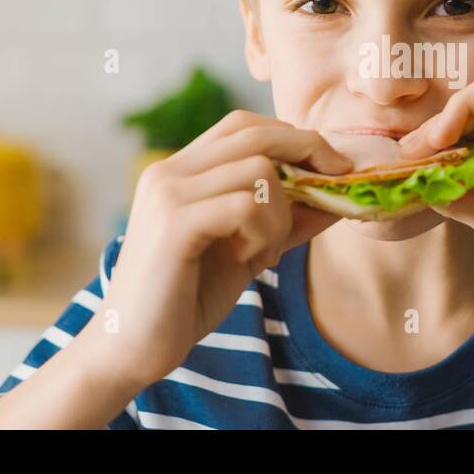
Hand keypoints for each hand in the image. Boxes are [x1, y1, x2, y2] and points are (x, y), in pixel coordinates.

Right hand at [84, 110, 350, 389]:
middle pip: (254, 134)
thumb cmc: (187, 299)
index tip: (331, 164)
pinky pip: (247, 206)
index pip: (243, 125)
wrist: (133, 348)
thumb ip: (285, 218)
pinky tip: (250, 260)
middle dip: (308, 152)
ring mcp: (168, 194)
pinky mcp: (174, 224)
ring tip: (264, 252)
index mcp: (180, 171)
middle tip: (335, 183)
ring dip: (281, 214)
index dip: (293, 136)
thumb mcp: (247, 249)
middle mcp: (169, 171)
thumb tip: (340, 195)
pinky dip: (265, 233)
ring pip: (259, 171)